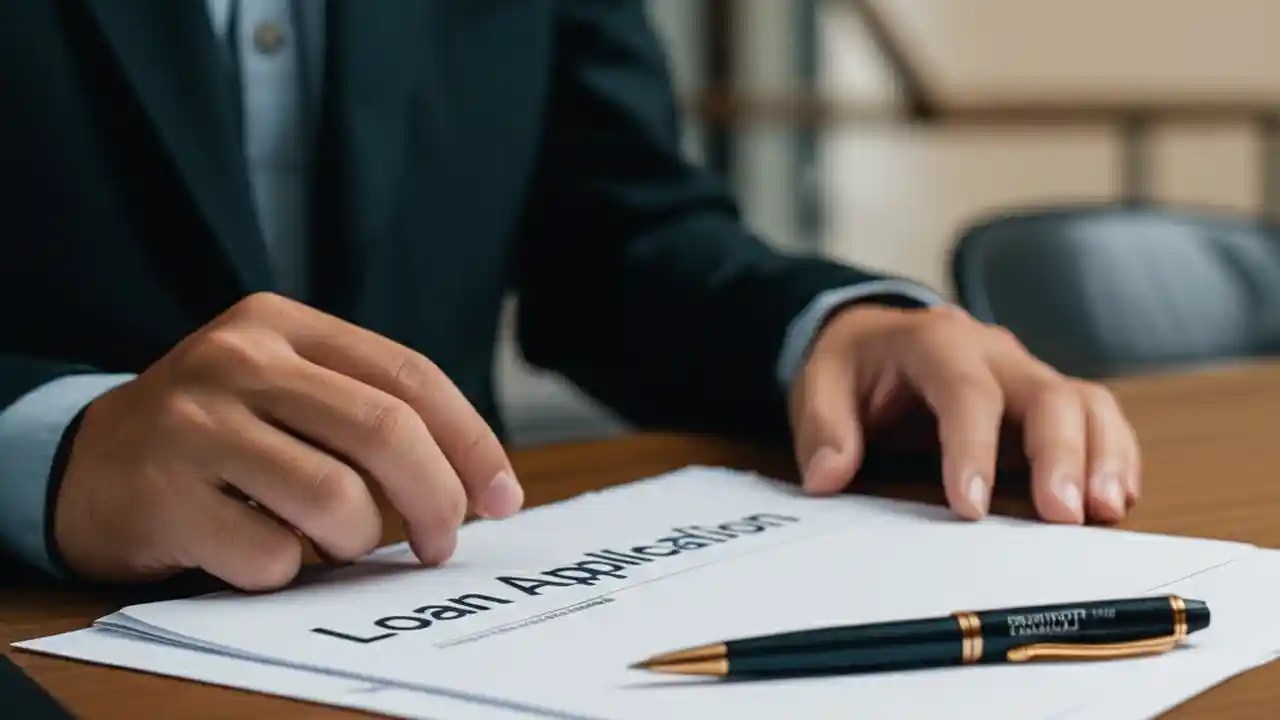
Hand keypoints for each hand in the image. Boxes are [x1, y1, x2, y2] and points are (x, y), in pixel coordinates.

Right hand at [54, 292, 522, 589]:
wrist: (89, 463)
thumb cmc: (219, 432)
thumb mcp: (287, 389)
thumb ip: (370, 412)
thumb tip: (478, 485)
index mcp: (283, 325)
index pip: (410, 376)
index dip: (471, 442)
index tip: (502, 498)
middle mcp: (237, 360)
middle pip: (385, 431)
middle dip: (437, 500)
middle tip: (442, 543)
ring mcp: (194, 424)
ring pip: (335, 499)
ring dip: (353, 541)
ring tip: (329, 539)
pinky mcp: (163, 494)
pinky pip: (272, 555)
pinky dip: (287, 569)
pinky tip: (260, 549)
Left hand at [788, 304, 1139, 523]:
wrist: (874, 336)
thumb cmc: (854, 363)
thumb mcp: (819, 382)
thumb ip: (823, 427)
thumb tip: (828, 474)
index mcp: (935, 341)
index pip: (965, 392)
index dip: (972, 448)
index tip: (971, 506)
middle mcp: (992, 352)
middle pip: (1045, 394)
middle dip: (1060, 455)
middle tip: (1063, 516)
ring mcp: (1025, 375)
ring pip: (1084, 403)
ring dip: (1102, 457)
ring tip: (1105, 511)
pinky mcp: (1044, 401)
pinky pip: (1095, 418)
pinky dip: (1113, 456)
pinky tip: (1114, 500)